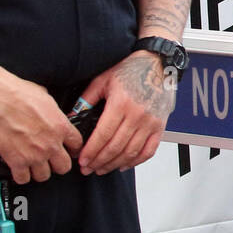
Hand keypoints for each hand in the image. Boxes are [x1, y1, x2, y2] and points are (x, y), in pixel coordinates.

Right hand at [0, 77, 81, 185]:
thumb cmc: (19, 94)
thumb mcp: (47, 98)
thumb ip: (54, 113)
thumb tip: (53, 115)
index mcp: (61, 127)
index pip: (77, 146)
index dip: (72, 149)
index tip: (68, 150)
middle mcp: (50, 144)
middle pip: (64, 167)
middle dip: (58, 164)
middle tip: (51, 159)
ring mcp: (34, 155)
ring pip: (44, 176)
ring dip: (39, 171)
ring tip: (34, 164)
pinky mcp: (16, 161)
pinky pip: (23, 179)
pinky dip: (21, 175)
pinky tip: (19, 168)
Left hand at [76, 52, 176, 174]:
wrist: (157, 63)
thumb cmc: (131, 69)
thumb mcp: (103, 80)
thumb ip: (87, 99)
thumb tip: (73, 116)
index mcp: (121, 103)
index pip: (103, 135)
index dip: (91, 151)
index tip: (82, 160)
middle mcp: (137, 115)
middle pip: (115, 147)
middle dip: (99, 161)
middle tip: (88, 168)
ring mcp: (150, 123)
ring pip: (131, 152)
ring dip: (114, 164)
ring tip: (102, 168)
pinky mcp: (160, 126)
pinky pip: (148, 151)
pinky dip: (136, 162)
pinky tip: (124, 165)